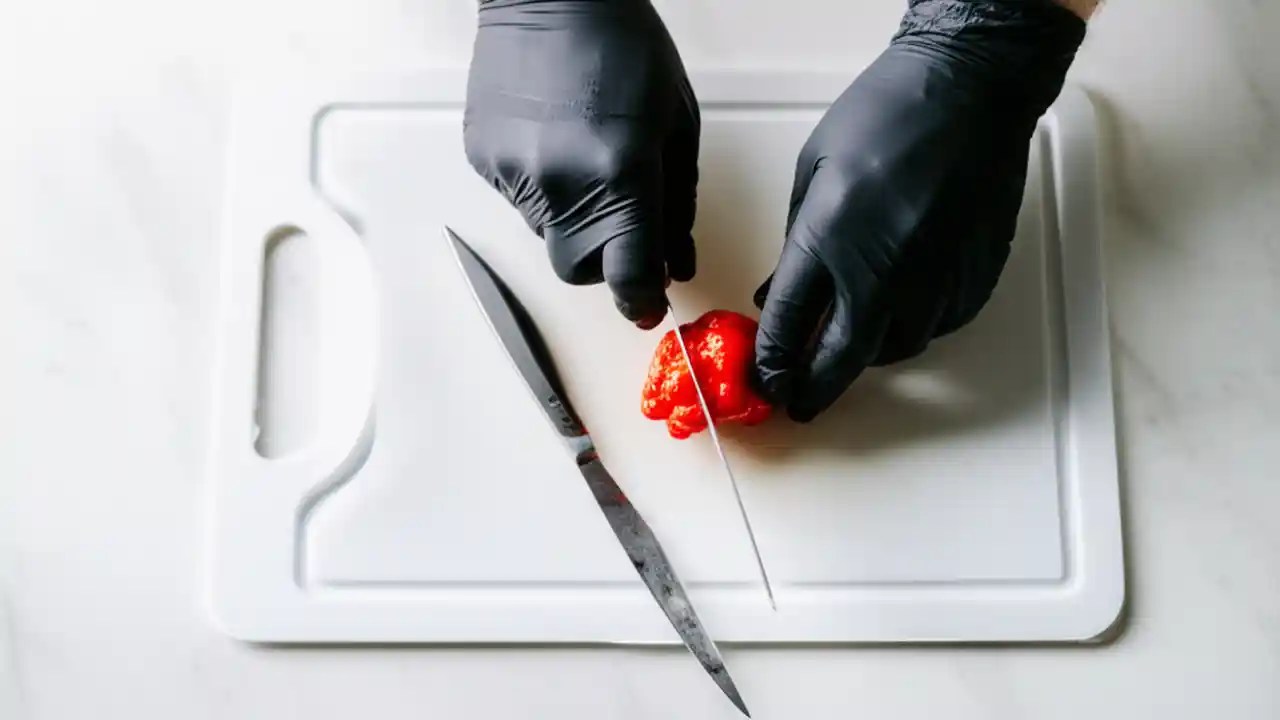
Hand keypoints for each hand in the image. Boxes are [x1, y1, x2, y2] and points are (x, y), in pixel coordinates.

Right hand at [464, 0, 698, 328]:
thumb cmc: (624, 46)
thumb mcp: (676, 125)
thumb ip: (676, 205)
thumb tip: (675, 262)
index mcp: (620, 173)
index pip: (628, 275)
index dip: (641, 300)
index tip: (647, 305)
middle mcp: (561, 183)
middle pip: (579, 269)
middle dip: (604, 258)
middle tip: (620, 218)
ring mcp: (515, 173)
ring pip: (548, 234)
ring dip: (573, 215)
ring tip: (583, 154)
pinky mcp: (484, 159)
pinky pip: (518, 200)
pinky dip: (541, 185)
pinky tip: (552, 138)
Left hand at [753, 0, 1084, 420]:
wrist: (970, 90)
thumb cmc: (887, 114)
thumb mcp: (812, 171)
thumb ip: (795, 241)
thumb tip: (781, 292)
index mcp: (830, 240)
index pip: (790, 325)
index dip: (773, 361)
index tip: (766, 377)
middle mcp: (883, 271)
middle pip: (842, 359)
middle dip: (814, 390)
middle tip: (800, 405)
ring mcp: (934, 278)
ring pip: (896, 349)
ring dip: (865, 356)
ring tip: (846, 350)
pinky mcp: (973, 276)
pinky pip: (939, 326)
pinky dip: (913, 329)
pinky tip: (898, 314)